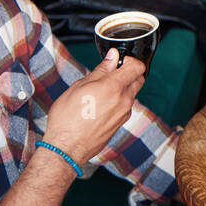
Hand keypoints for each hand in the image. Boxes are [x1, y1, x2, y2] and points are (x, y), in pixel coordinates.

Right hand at [43, 49, 145, 163]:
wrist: (66, 148)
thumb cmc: (67, 118)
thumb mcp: (80, 86)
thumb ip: (101, 70)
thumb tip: (112, 57)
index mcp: (114, 87)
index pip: (137, 67)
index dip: (129, 60)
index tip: (118, 61)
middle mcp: (124, 101)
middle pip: (138, 79)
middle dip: (128, 73)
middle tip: (110, 75)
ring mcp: (124, 114)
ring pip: (131, 94)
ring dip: (122, 89)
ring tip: (100, 92)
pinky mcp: (120, 124)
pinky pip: (125, 107)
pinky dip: (117, 102)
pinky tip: (100, 105)